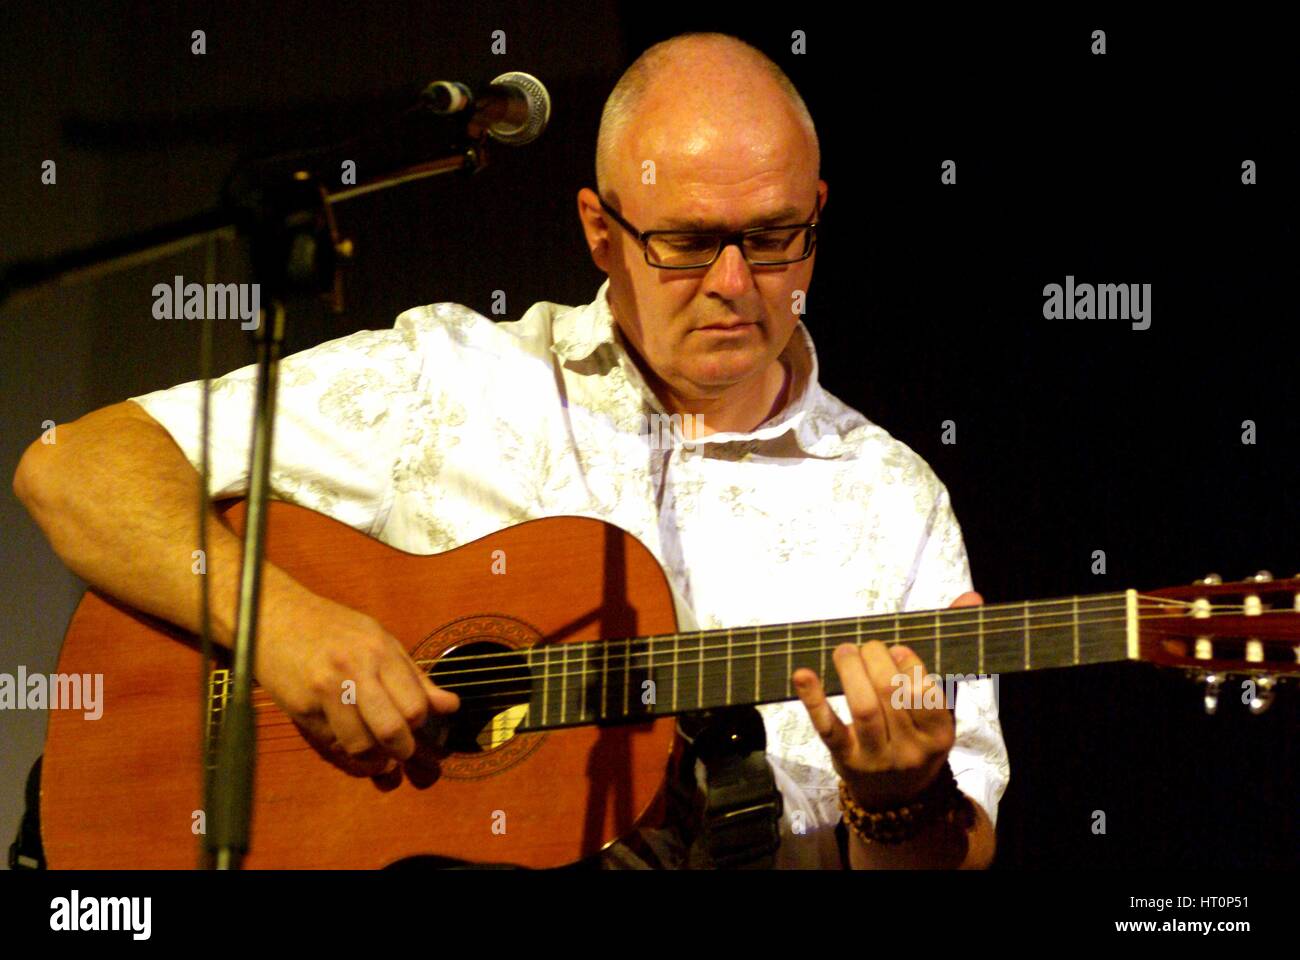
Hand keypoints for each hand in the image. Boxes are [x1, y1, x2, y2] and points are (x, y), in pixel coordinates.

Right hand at [255, 589, 459, 777]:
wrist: (275, 617)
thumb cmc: (331, 628)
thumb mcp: (379, 639)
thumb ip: (414, 676)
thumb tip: (450, 706)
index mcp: (379, 651)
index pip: (415, 705)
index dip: (421, 726)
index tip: (418, 729)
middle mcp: (353, 670)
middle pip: (391, 730)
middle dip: (402, 751)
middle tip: (402, 753)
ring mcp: (324, 691)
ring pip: (360, 745)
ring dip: (374, 762)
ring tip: (378, 759)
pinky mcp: (301, 708)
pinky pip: (331, 744)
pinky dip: (346, 754)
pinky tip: (352, 748)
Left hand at [792, 591, 982, 808]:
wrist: (897, 796)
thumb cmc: (918, 733)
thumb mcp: (941, 701)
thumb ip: (952, 649)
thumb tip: (971, 596)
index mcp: (940, 733)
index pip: (929, 696)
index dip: (910, 666)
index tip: (896, 647)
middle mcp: (911, 748)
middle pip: (892, 696)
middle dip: (876, 661)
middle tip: (868, 645)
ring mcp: (877, 757)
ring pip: (863, 709)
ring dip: (850, 671)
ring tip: (844, 650)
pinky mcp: (845, 760)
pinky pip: (828, 728)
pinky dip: (813, 699)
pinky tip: (803, 674)